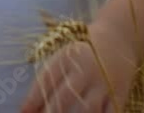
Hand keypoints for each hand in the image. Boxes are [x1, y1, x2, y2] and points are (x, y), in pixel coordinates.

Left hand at [19, 20, 138, 112]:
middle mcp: (86, 69)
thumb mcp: (66, 55)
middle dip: (50, 112)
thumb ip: (51, 77)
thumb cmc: (84, 50)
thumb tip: (29, 107)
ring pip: (88, 109)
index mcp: (68, 56)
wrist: (118, 37)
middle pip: (66, 96)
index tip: (23, 112)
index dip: (33, 98)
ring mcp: (104, 82)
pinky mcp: (119, 93)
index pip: (47, 79)